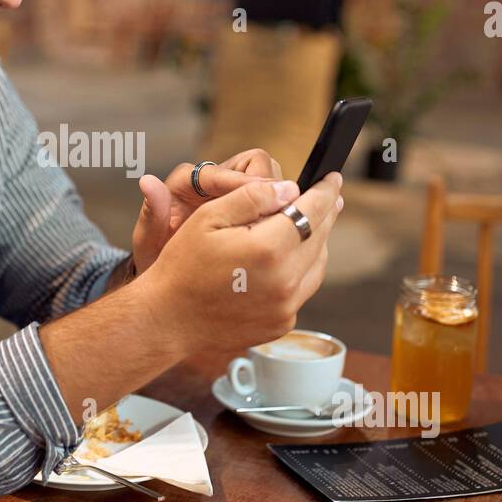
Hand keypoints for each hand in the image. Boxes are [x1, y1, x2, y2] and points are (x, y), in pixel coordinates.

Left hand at [131, 149, 282, 275]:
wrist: (168, 281)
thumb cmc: (156, 259)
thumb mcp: (149, 243)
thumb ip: (151, 215)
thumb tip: (147, 183)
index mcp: (187, 182)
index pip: (223, 171)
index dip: (244, 183)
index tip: (261, 197)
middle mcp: (214, 181)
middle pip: (256, 165)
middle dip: (267, 187)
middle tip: (279, 212)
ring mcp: (236, 193)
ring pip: (271, 181)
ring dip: (278, 201)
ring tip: (282, 227)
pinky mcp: (250, 207)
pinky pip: (275, 202)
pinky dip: (282, 215)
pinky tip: (283, 236)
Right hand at [137, 173, 343, 361]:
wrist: (169, 319)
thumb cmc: (182, 265)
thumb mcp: (209, 217)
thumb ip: (252, 197)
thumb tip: (290, 189)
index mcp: (268, 249)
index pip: (311, 211)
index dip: (325, 191)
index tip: (332, 178)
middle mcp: (284, 281)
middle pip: (319, 237)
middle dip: (325, 213)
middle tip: (329, 196)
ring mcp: (285, 306)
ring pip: (317, 264)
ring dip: (316, 241)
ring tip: (309, 224)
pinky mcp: (281, 322)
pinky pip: (302, 289)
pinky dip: (301, 269)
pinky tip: (288, 258)